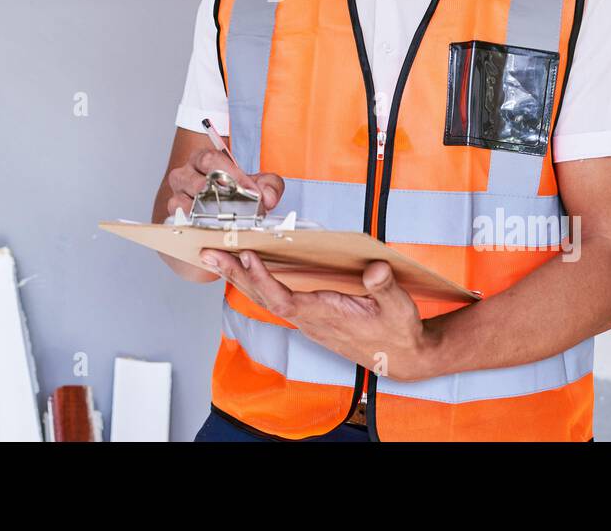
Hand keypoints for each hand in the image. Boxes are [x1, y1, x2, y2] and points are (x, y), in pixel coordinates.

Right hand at [164, 147, 284, 217]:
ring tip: (226, 223)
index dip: (232, 175)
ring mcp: (177, 195)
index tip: (252, 191)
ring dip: (205, 215)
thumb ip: (269, 186)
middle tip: (239, 209)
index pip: (212, 160)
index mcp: (204, 159)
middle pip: (196, 181)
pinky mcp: (174, 215)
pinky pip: (179, 220)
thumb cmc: (235, 191)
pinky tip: (211, 232)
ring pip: (184, 202)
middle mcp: (185, 174)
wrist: (219, 209)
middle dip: (220, 196)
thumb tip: (268, 197)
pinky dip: (194, 226)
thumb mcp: (256, 184)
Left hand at [199, 251, 439, 380]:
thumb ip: (385, 287)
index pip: (285, 299)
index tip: (247, 257)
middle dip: (235, 274)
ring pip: (266, 298)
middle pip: (264, 297)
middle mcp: (310, 319)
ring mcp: (308, 319)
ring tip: (215, 256)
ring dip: (239, 277)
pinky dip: (256, 281)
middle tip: (208, 253)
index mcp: (327, 316)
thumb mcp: (399, 307)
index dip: (263, 280)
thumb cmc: (398, 332)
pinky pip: (275, 298)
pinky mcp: (311, 316)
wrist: (401, 357)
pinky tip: (244, 269)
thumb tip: (374, 269)